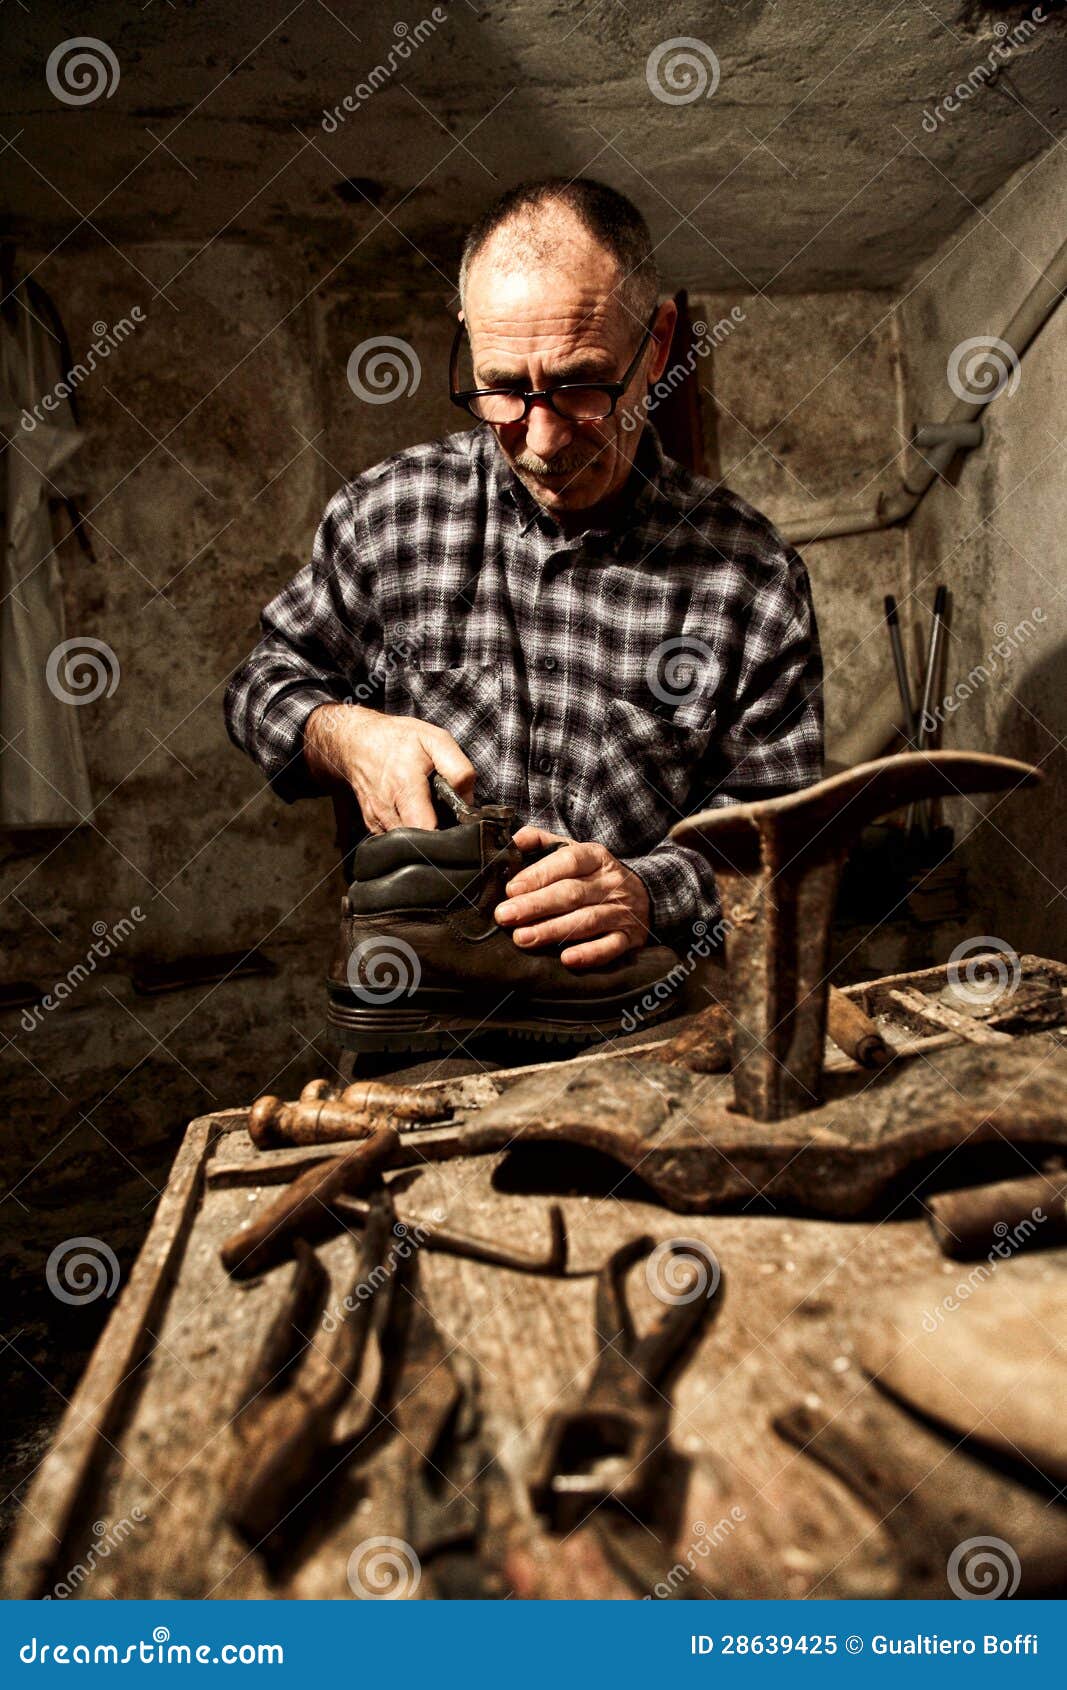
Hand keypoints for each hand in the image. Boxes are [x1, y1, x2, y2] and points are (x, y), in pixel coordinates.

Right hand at [304, 703, 474, 830]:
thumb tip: (468, 799)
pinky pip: (396, 839)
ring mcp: (377, 820)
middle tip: (447, 818)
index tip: (457, 825)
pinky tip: (414, 814)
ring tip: (429, 812)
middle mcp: (387, 808)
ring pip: (408, 845)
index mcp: (405, 785)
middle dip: (438, 835)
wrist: (356, 742)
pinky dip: (410, 831)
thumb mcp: (435, 739)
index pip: (426, 827)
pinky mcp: (372, 826)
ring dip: (423, 833)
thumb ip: (458, 768)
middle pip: (419, 842)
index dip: (446, 833)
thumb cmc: (396, 739)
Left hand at [494, 827, 650, 967]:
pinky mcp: (628, 938)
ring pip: (586, 921)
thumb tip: (514, 839)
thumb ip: (544, 843)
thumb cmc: (596, 876)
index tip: (511, 889)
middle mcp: (610, 883)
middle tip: (505, 916)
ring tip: (522, 938)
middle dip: (535, 905)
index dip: (539, 874)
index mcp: (596, 857)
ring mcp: (620, 911)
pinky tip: (566, 960)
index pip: (568, 861)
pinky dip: (589, 954)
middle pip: (571, 893)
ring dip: (552, 930)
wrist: (646, 897)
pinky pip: (610, 947)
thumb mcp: (576, 852)